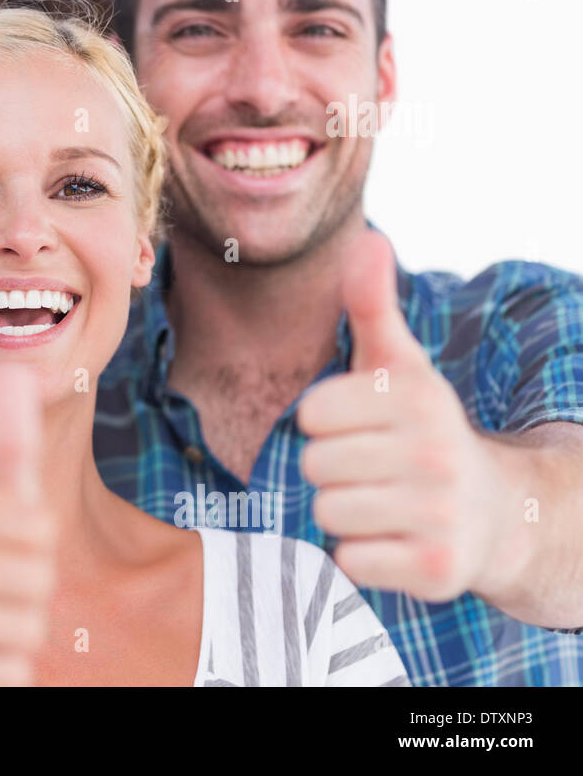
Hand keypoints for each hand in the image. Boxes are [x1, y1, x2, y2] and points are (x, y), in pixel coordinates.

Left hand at [298, 230, 509, 601]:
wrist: (497, 512)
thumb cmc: (422, 430)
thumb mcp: (400, 366)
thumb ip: (372, 306)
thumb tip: (367, 239)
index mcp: (419, 398)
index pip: (313, 413)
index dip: (324, 422)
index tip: (359, 425)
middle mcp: (436, 453)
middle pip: (315, 465)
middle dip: (332, 468)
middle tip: (372, 469)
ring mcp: (441, 514)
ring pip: (328, 513)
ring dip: (344, 512)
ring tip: (383, 502)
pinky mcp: (437, 570)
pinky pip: (348, 561)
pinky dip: (361, 555)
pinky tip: (394, 539)